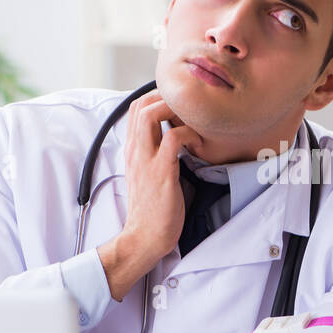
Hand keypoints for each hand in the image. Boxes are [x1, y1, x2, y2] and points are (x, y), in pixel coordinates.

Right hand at [97, 91, 199, 300]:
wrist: (144, 237)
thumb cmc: (153, 209)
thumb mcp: (149, 174)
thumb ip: (157, 154)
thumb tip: (180, 139)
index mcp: (133, 150)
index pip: (136, 109)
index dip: (157, 98)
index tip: (179, 104)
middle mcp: (135, 151)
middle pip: (140, 104)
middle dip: (165, 95)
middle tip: (188, 106)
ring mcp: (146, 160)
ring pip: (149, 113)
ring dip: (173, 108)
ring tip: (191, 119)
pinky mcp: (161, 172)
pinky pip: (174, 138)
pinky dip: (189, 133)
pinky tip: (199, 143)